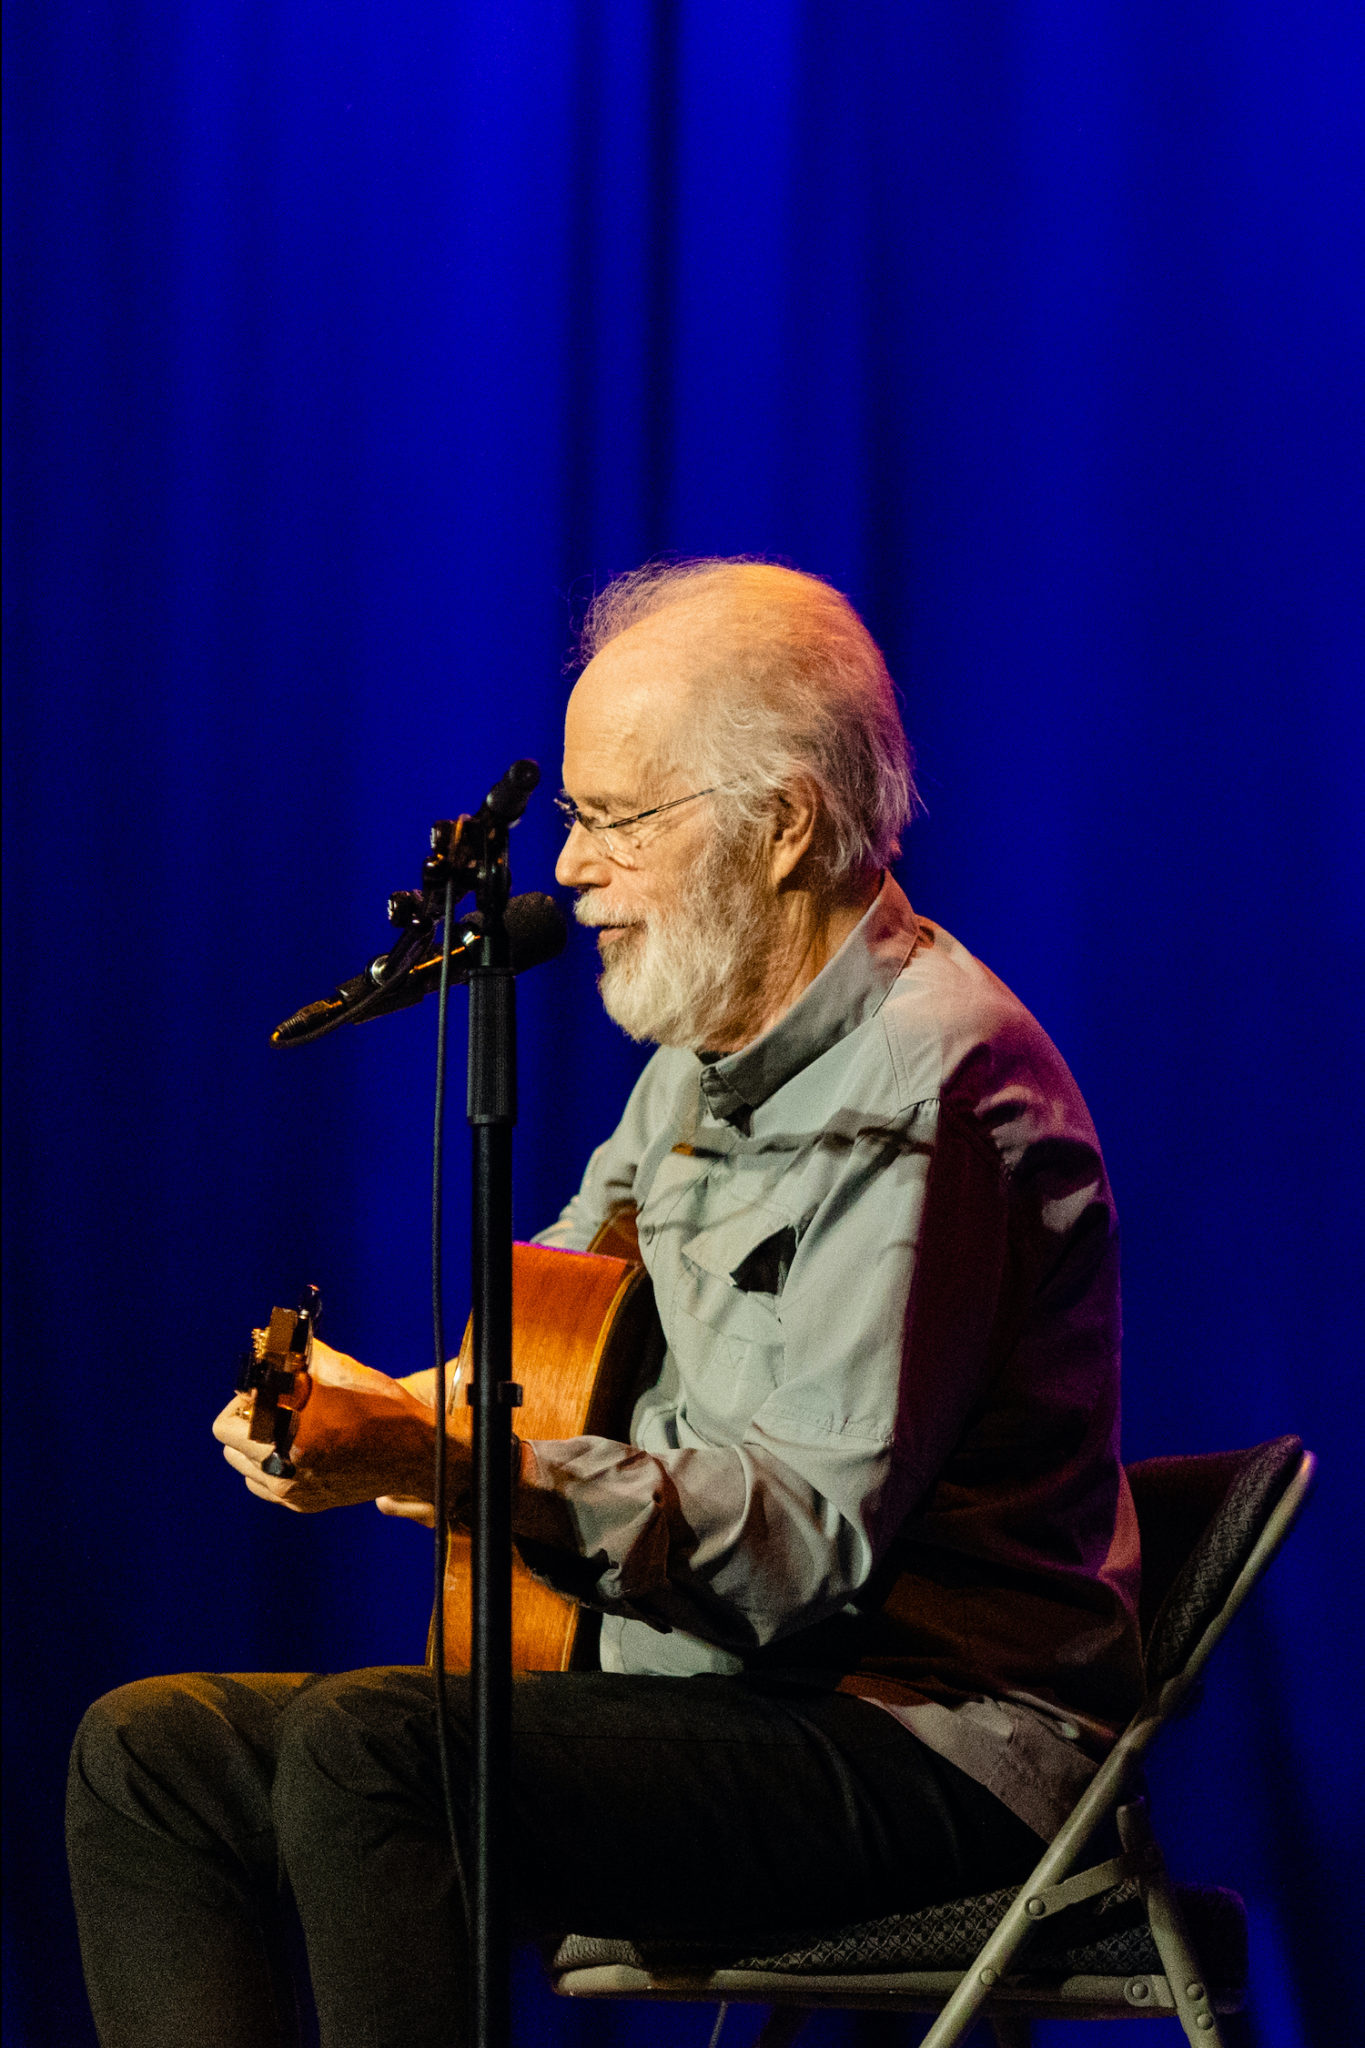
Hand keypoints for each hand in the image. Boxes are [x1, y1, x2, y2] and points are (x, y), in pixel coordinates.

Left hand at [213, 1337, 469, 1514]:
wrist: (417, 1454)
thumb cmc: (383, 1408)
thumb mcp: (341, 1373)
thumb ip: (297, 1359)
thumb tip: (270, 1343)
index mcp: (294, 1433)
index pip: (233, 1415)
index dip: (249, 1392)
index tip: (265, 1383)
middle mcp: (287, 1469)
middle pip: (227, 1440)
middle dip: (244, 1415)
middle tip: (271, 1401)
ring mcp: (292, 1492)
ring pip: (240, 1464)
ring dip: (252, 1442)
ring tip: (283, 1425)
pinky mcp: (301, 1504)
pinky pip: (260, 1484)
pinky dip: (267, 1464)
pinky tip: (293, 1447)